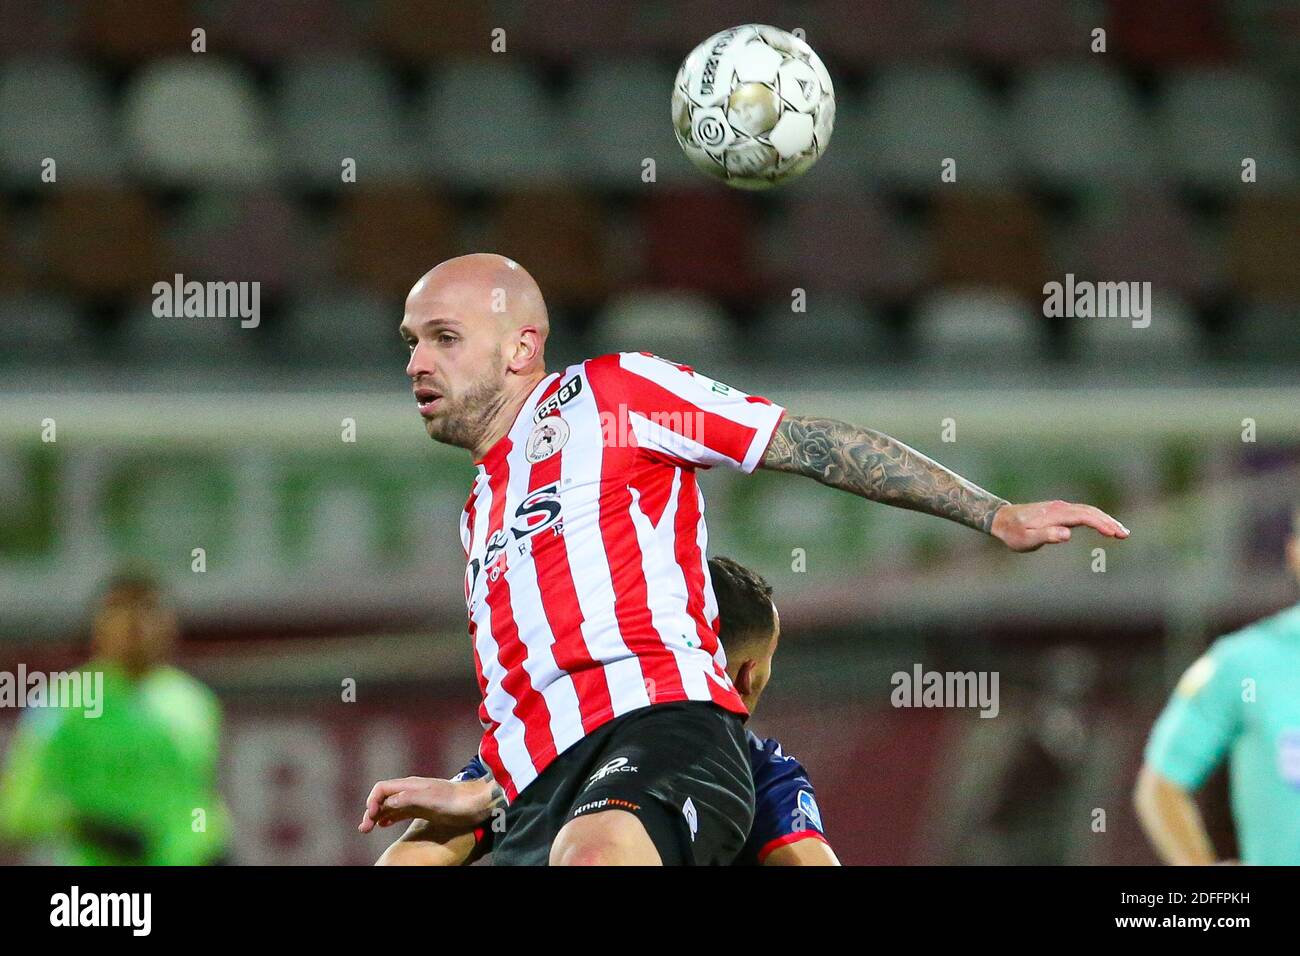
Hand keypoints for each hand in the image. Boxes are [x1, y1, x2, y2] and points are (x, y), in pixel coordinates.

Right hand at [358, 775, 494, 833]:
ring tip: (367, 829)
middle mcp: (410, 790)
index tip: (371, 817)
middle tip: (364, 829)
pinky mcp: (423, 808)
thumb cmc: (455, 800)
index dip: (372, 801)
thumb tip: (387, 802)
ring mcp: (416, 799)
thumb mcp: (431, 799)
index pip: (382, 789)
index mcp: (410, 785)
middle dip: (371, 811)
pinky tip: (383, 825)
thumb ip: (408, 798)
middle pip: (383, 798)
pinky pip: (400, 812)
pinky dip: (389, 817)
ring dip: (377, 816)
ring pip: (390, 806)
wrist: (476, 803)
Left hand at [990, 500, 1129, 552]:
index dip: (1100, 524)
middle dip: (1109, 522)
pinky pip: (1083, 512)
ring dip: (1106, 520)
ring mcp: (1061, 508)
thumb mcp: (1026, 539)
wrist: (1001, 519)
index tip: (1113, 533)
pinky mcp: (1061, 511)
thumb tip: (1067, 534)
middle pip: (1090, 512)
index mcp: (1055, 514)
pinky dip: (1097, 518)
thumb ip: (1046, 536)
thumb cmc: (1013, 533)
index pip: (1083, 516)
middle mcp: (1060, 508)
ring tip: (1121, 532)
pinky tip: (1105, 526)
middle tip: (1125, 534)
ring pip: (1088, 511)